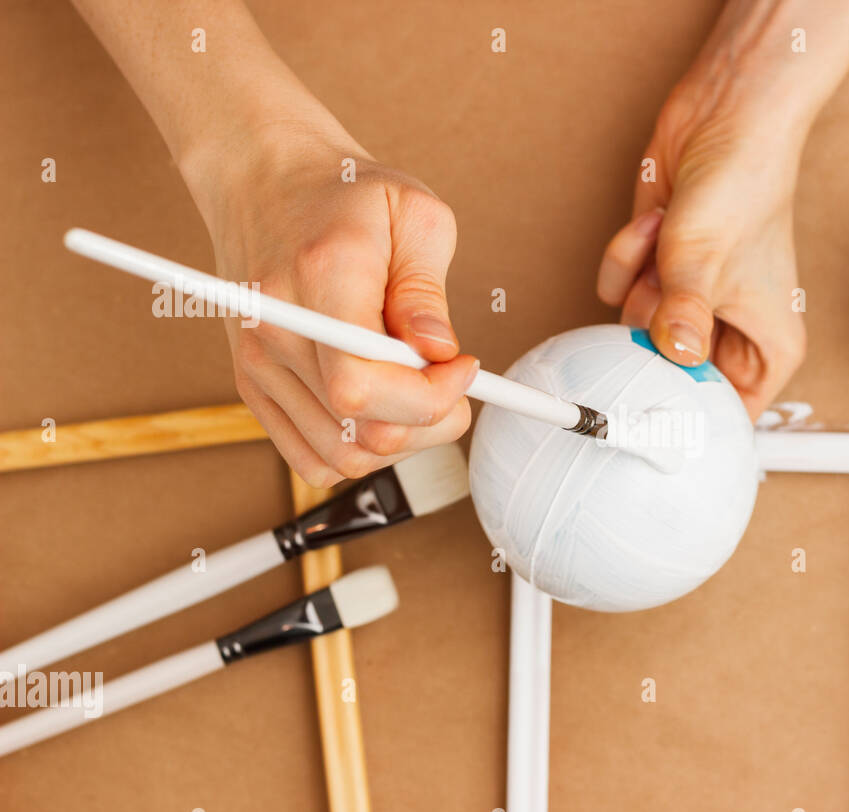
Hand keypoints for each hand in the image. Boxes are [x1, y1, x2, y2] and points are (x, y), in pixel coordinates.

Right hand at [199, 131, 475, 485]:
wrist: (265, 180)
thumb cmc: (344, 195)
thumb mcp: (413, 214)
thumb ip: (427, 289)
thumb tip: (438, 351)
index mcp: (320, 279)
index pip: (362, 385)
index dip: (429, 396)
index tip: (462, 366)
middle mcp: (277, 329)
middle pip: (361, 433)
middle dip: (431, 421)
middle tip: (451, 379)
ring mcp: (259, 363)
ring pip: (343, 458)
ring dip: (401, 440)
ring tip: (418, 390)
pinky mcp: (253, 385)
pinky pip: (313, 460)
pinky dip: (360, 451)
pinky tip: (383, 408)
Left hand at [596, 84, 805, 420]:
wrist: (724, 120)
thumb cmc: (743, 189)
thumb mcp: (704, 263)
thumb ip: (682, 319)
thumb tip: (676, 357)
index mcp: (766, 348)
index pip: (730, 417)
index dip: (695, 420)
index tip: (658, 416)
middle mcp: (727, 331)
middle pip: (670, 378)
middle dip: (657, 334)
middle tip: (669, 296)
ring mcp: (686, 302)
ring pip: (634, 332)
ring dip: (641, 284)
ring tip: (670, 246)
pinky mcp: (654, 273)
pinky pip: (614, 292)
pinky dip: (627, 255)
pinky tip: (656, 223)